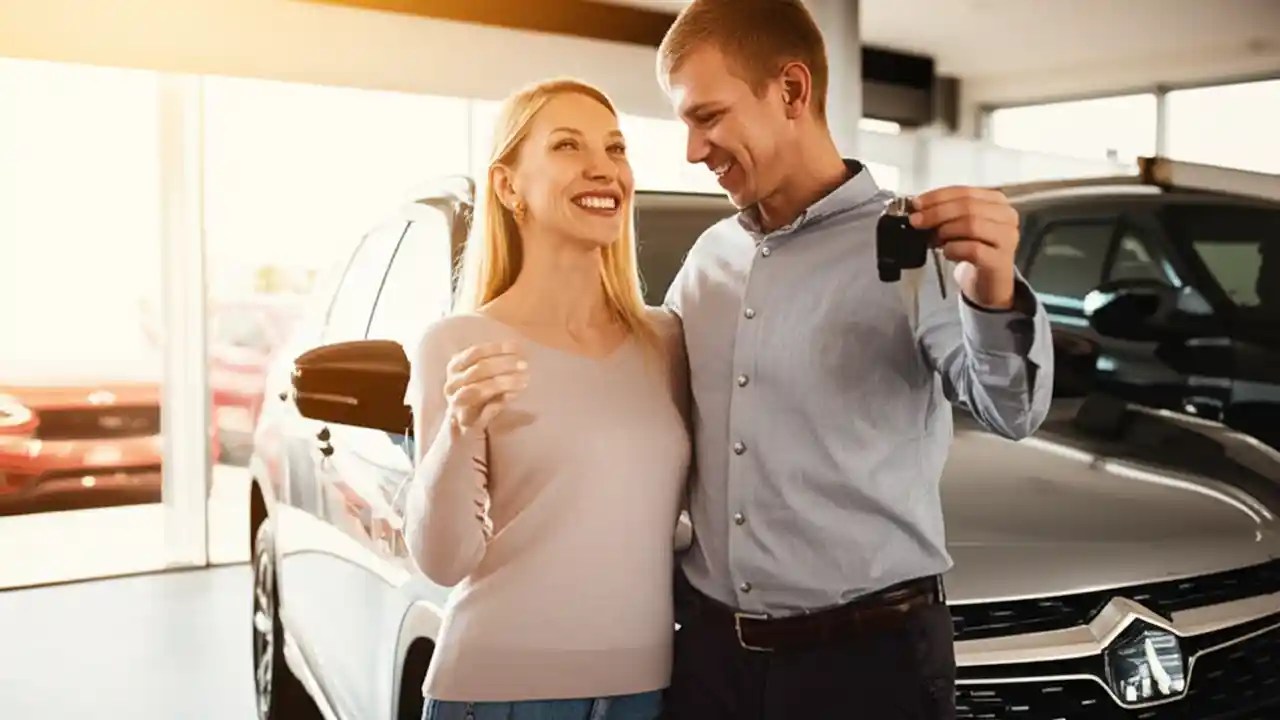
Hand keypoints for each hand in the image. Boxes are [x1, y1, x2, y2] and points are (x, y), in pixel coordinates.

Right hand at [444, 341, 527, 433]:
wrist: (465, 422)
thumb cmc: (478, 391)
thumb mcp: (482, 373)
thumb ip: (495, 360)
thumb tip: (517, 348)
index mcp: (455, 367)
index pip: (475, 353)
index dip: (497, 349)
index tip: (518, 348)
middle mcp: (452, 384)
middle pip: (478, 370)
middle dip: (504, 365)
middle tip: (525, 365)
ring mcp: (457, 403)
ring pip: (478, 390)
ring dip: (503, 383)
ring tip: (524, 380)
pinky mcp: (466, 422)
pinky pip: (483, 412)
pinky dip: (499, 402)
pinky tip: (514, 395)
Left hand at [909, 186, 1018, 309]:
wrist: (990, 282)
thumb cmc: (975, 250)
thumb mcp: (960, 226)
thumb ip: (946, 213)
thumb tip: (919, 209)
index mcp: (997, 202)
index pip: (965, 191)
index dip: (938, 197)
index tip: (916, 204)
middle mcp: (1007, 217)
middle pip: (968, 206)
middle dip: (937, 213)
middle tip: (917, 221)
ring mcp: (1007, 238)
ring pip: (972, 225)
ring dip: (946, 231)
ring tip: (935, 240)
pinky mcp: (1001, 260)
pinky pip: (973, 249)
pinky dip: (953, 249)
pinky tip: (947, 253)